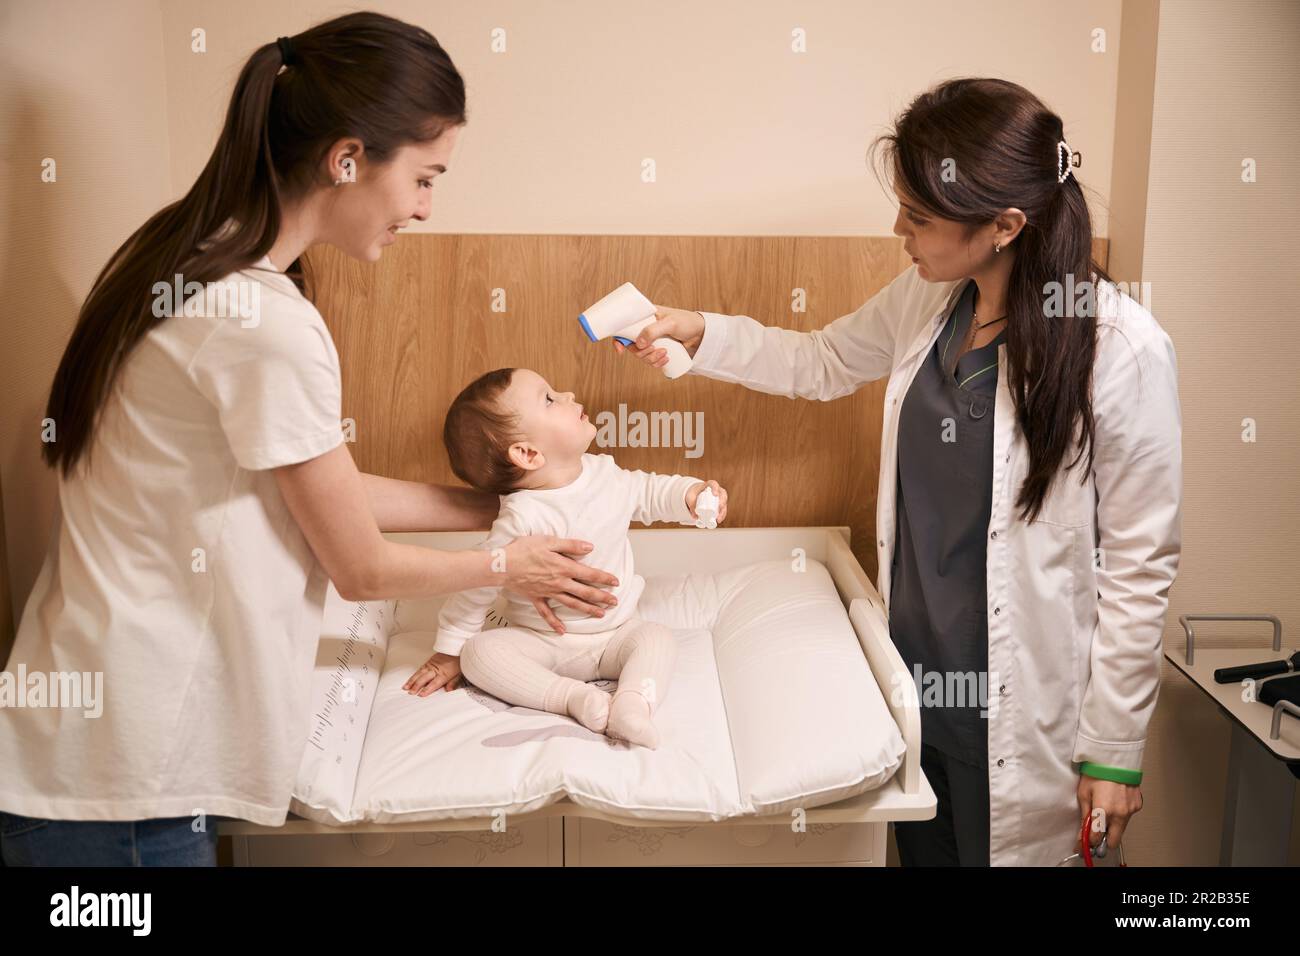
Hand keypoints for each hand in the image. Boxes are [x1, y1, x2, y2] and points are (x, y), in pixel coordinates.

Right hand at [403, 652, 462, 696]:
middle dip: (416, 686)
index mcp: (444, 674)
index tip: (421, 694)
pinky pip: (420, 669)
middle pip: (424, 678)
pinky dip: (414, 674)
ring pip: (419, 673)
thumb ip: (453, 682)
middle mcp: (436, 669)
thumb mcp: (459, 673)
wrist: (456, 648)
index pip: (434, 683)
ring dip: (412, 681)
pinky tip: (410, 679)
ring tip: (406, 687)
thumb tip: (448, 690)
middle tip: (411, 692)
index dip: (427, 689)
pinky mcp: (429, 661)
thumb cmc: (458, 661)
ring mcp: (431, 665)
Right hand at [502, 535, 620, 634]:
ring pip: (572, 603)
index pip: (589, 574)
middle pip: (584, 592)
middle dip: (601, 597)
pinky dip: (555, 622)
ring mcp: (548, 592)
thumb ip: (570, 545)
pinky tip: (562, 631)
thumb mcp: (549, 541)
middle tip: (615, 602)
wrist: (501, 565)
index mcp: (564, 567)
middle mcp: (559, 582)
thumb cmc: (523, 549)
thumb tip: (590, 547)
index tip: (616, 582)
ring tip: (601, 614)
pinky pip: (546, 613)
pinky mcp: (536, 598)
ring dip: (587, 609)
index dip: (604, 578)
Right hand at [612, 306, 706, 365]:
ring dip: (651, 359)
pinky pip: (651, 361)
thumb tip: (638, 344)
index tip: (620, 350)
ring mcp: (652, 340)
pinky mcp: (659, 350)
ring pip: (641, 355)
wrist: (702, 334)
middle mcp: (645, 328)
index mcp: (645, 317)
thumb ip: (653, 330)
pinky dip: (656, 363)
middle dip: (641, 352)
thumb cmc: (687, 322)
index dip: (618, 339)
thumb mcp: (670, 323)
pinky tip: (666, 360)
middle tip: (654, 349)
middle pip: (632, 346)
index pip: (624, 327)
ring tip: (665, 354)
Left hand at [686, 480, 727, 523]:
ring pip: (724, 503)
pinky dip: (721, 515)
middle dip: (722, 501)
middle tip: (720, 507)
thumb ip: (691, 506)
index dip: (716, 488)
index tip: (715, 494)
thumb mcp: (690, 498)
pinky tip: (719, 520)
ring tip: (718, 519)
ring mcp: (719, 497)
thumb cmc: (693, 494)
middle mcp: (716, 490)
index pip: (714, 484)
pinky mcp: (719, 504)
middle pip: (722, 494)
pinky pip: (723, 509)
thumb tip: (695, 517)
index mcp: (708, 485)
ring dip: (723, 511)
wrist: (695, 495)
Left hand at [1077, 774, 1142, 854]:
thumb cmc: (1098, 771)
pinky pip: (1128, 816)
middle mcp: (1120, 813)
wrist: (1115, 757)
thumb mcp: (1084, 793)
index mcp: (1104, 810)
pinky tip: (1114, 801)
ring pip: (1121, 828)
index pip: (1095, 837)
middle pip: (1112, 841)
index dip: (1087, 843)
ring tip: (1104, 811)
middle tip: (1094, 836)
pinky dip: (1120, 813)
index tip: (1082, 845)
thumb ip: (1085, 815)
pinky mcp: (1138, 805)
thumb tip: (1083, 832)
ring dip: (1112, 826)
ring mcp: (1131, 810)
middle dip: (1103, 840)